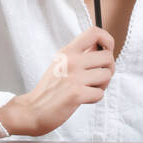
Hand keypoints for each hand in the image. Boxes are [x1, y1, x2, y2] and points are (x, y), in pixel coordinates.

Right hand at [0, 26, 114, 136]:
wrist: (33, 110)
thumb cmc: (50, 89)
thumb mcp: (61, 63)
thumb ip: (81, 54)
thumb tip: (102, 46)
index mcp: (67, 51)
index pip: (94, 32)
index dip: (107, 39)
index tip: (107, 50)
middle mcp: (71, 61)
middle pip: (108, 56)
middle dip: (109, 69)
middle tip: (98, 77)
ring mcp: (74, 77)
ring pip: (107, 75)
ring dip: (102, 85)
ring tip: (89, 89)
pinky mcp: (76, 94)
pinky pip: (100, 94)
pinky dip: (94, 99)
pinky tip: (82, 99)